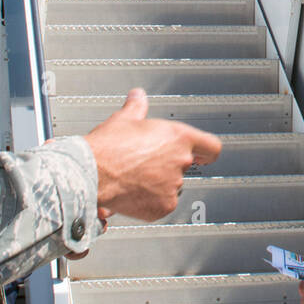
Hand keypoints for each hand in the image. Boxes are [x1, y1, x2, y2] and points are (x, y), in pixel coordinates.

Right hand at [85, 89, 220, 220]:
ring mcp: (173, 186)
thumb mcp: (123, 119)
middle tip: (145, 161)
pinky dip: (150, 200)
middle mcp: (180, 162)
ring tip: (134, 176)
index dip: (207, 151)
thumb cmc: (107, 147)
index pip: (211, 146)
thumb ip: (137, 107)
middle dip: (168, 164)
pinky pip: (162, 203)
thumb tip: (137, 97)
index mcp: (178, 137)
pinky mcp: (162, 206)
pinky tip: (133, 191)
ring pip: (172, 185)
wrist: (91, 175)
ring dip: (159, 182)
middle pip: (185, 165)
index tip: (203, 155)